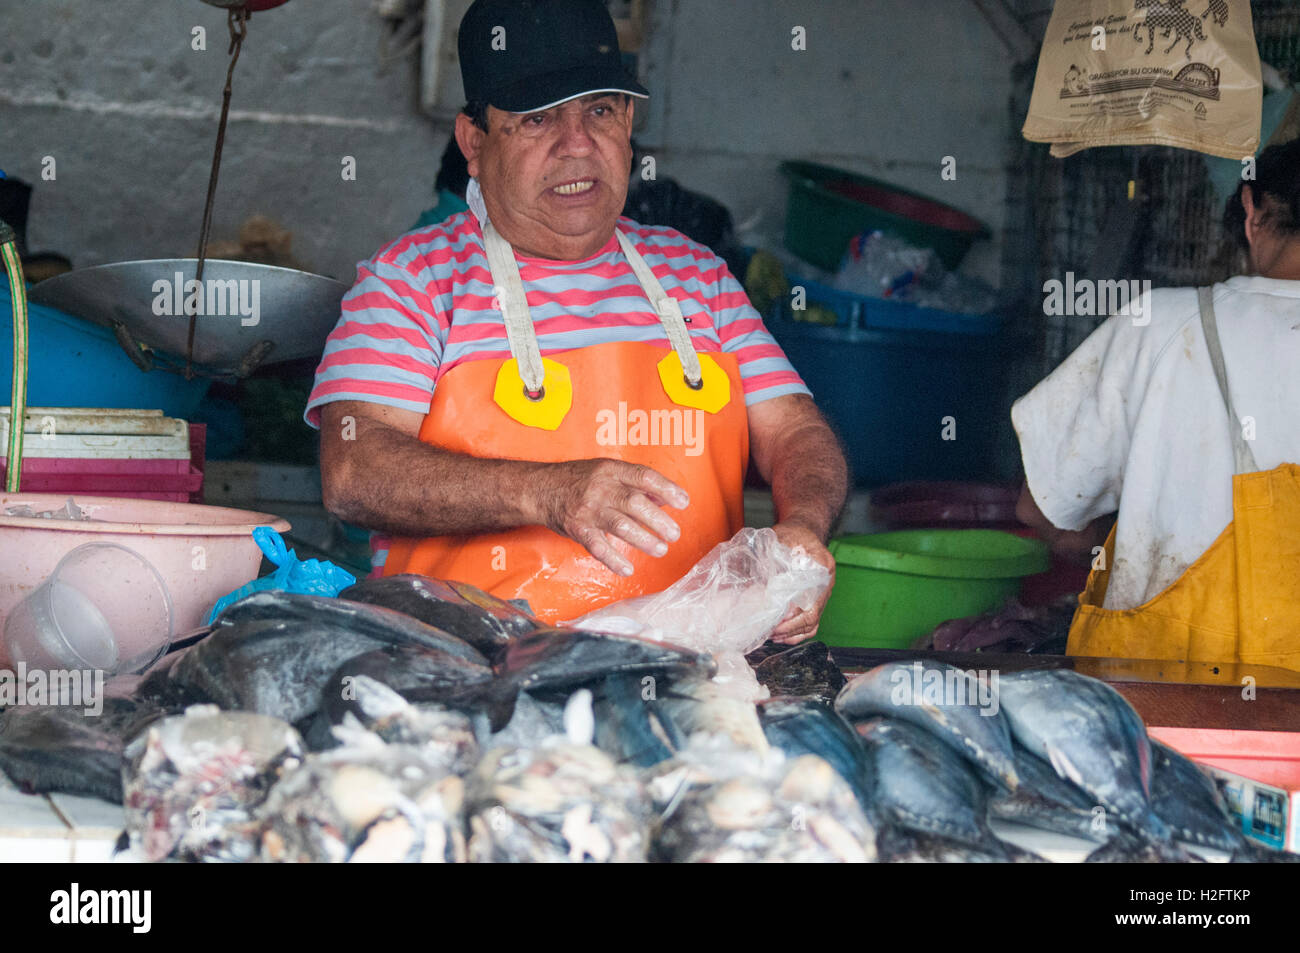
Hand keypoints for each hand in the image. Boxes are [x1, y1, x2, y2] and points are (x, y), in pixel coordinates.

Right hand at [540, 458, 688, 575]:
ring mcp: (588, 509)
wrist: (541, 489)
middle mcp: (601, 488)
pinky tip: (627, 569)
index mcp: (612, 470)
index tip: (684, 502)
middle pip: (634, 503)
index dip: (666, 489)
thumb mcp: (608, 471)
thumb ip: (636, 483)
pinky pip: (597, 546)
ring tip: (660, 549)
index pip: (644, 477)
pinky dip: (613, 560)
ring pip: (620, 525)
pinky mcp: (578, 528)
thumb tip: (666, 498)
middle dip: (658, 520)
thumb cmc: (580, 480)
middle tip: (674, 534)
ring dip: (643, 540)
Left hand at [769, 521, 835, 644]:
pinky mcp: (814, 598)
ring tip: (773, 636)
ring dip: (793, 634)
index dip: (795, 617)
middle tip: (770, 632)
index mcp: (822, 569)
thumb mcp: (783, 538)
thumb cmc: (794, 533)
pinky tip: (782, 635)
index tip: (777, 622)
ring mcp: (822, 594)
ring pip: (813, 623)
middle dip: (790, 629)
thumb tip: (760, 578)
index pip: (813, 602)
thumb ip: (774, 556)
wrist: (804, 530)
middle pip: (813, 617)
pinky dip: (797, 632)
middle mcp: (826, 585)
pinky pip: (810, 621)